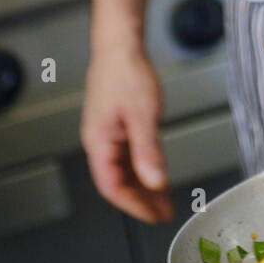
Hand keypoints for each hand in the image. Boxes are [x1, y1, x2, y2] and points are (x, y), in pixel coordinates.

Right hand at [81, 47, 172, 223]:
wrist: (119, 46)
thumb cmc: (125, 73)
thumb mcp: (143, 116)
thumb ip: (148, 152)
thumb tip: (156, 182)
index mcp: (99, 142)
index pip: (112, 186)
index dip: (134, 205)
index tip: (154, 216)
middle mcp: (99, 142)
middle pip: (117, 181)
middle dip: (140, 200)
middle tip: (163, 214)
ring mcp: (106, 134)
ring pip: (123, 170)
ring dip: (142, 186)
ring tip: (163, 200)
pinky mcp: (115, 126)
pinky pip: (127, 156)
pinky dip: (142, 168)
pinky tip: (156, 173)